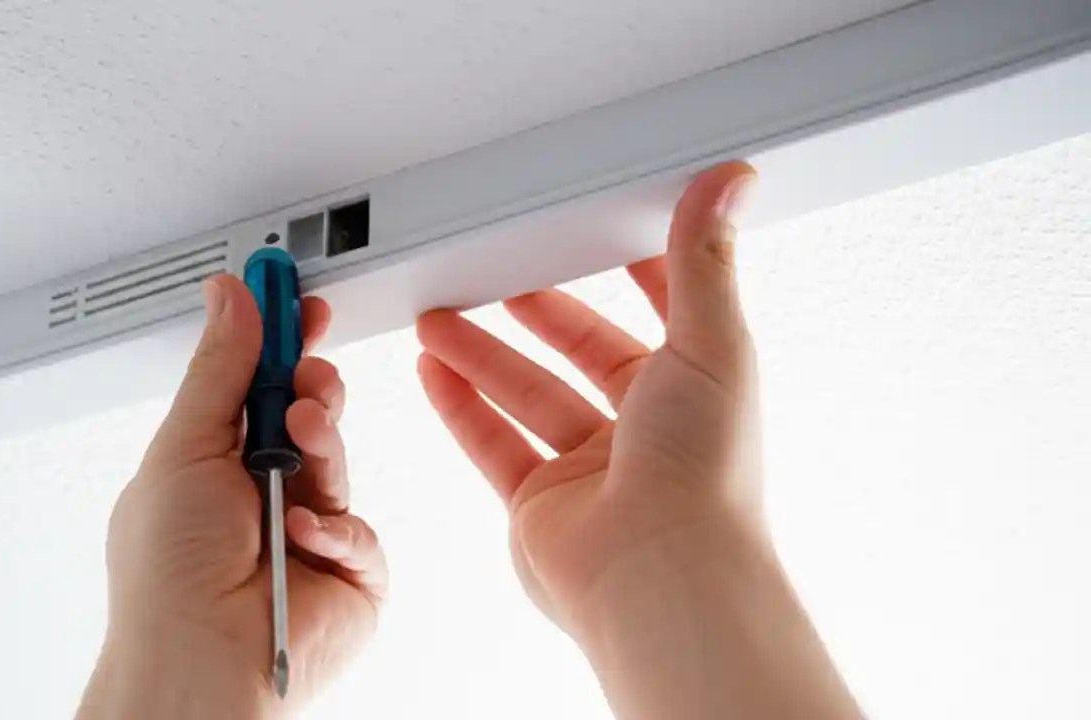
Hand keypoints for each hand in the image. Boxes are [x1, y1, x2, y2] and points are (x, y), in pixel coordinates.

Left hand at [80, 276, 385, 718]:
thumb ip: (221, 371)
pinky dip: (335, 530)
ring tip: (303, 435)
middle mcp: (261, 496)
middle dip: (311, 388)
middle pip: (306, 416)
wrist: (200, 663)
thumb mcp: (183, 448)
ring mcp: (309, 537)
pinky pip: (363, 532)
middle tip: (307, 375)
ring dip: (322, 442)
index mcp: (212, 464)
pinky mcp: (351, 576)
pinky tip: (303, 535)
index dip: (279, 341)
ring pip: (338, 464)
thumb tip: (232, 298)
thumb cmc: (166, 577)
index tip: (295, 298)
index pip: (256, 385)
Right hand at [416, 162, 761, 637]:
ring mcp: (587, 470)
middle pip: (576, 353)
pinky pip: (491, 445)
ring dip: (480, 353)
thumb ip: (702, 260)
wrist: (659, 578)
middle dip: (532, 310)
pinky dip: (459, 407)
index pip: (656, 311)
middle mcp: (642, 429)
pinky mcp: (539, 506)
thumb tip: (731, 182)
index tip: (591, 232)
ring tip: (438, 314)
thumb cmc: (702, 476)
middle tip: (494, 271)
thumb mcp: (709, 342)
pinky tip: (431, 371)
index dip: (624, 270)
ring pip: (524, 396)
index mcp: (692, 387)